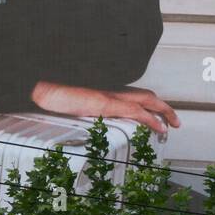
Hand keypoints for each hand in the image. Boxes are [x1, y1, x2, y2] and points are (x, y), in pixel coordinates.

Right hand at [30, 81, 180, 134]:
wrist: (40, 87)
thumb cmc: (49, 94)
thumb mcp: (70, 105)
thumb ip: (83, 110)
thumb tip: (86, 119)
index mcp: (103, 89)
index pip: (132, 93)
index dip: (148, 103)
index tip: (157, 114)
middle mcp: (110, 89)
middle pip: (146, 94)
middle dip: (163, 107)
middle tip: (174, 121)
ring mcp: (109, 94)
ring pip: (147, 100)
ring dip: (163, 112)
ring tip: (173, 125)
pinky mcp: (106, 103)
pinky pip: (136, 111)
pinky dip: (152, 119)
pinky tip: (159, 128)